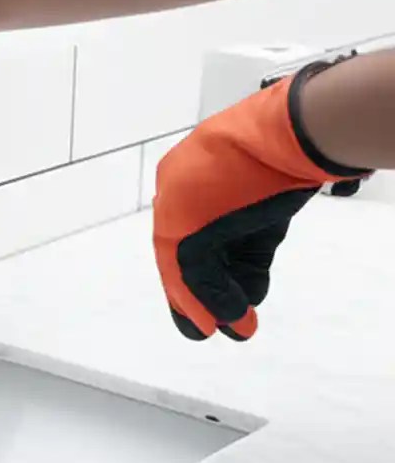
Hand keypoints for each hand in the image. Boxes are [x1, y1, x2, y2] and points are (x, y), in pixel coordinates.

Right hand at [152, 60, 369, 340]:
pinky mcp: (266, 202)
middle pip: (196, 256)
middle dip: (205, 295)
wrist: (293, 132)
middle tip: (217, 328)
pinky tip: (255, 291)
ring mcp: (234, 198)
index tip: (201, 330)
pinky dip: (249, 268)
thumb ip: (197, 276)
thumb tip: (222, 316)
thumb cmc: (233, 177)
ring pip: (226, 252)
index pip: (171, 255)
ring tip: (244, 316)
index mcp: (172, 192)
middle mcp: (197, 194)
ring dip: (230, 286)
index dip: (183, 296)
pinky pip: (251, 242)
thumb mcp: (193, 229)